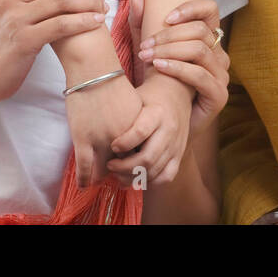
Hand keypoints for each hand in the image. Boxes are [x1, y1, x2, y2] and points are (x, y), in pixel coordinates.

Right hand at [64, 72, 142, 188]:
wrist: (94, 66)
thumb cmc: (111, 80)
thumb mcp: (131, 104)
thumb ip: (133, 123)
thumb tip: (129, 141)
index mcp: (139, 128)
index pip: (141, 156)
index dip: (135, 165)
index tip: (130, 170)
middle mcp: (124, 137)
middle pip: (125, 167)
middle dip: (121, 175)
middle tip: (116, 179)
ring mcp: (103, 139)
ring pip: (103, 171)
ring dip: (100, 178)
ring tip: (97, 180)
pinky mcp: (84, 139)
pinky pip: (85, 168)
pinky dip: (84, 179)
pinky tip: (83, 185)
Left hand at [105, 71, 190, 185]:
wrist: (175, 95)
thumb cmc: (147, 98)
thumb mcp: (135, 98)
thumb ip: (122, 117)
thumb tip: (98, 135)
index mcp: (157, 113)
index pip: (140, 132)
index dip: (124, 143)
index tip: (111, 146)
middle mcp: (169, 130)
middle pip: (147, 157)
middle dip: (124, 167)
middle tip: (109, 165)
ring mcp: (176, 144)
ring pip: (155, 170)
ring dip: (133, 177)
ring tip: (118, 174)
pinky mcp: (179, 155)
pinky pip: (166, 176)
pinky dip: (150, 181)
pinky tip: (135, 177)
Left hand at [128, 0, 229, 135]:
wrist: (163, 124)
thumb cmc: (156, 84)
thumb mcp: (147, 50)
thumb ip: (140, 24)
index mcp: (208, 39)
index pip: (210, 9)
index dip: (190, 8)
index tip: (166, 18)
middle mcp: (219, 54)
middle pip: (200, 31)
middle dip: (169, 35)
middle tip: (144, 46)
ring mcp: (222, 75)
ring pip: (200, 50)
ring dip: (170, 51)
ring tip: (146, 56)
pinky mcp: (219, 95)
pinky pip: (201, 75)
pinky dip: (178, 68)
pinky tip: (159, 67)